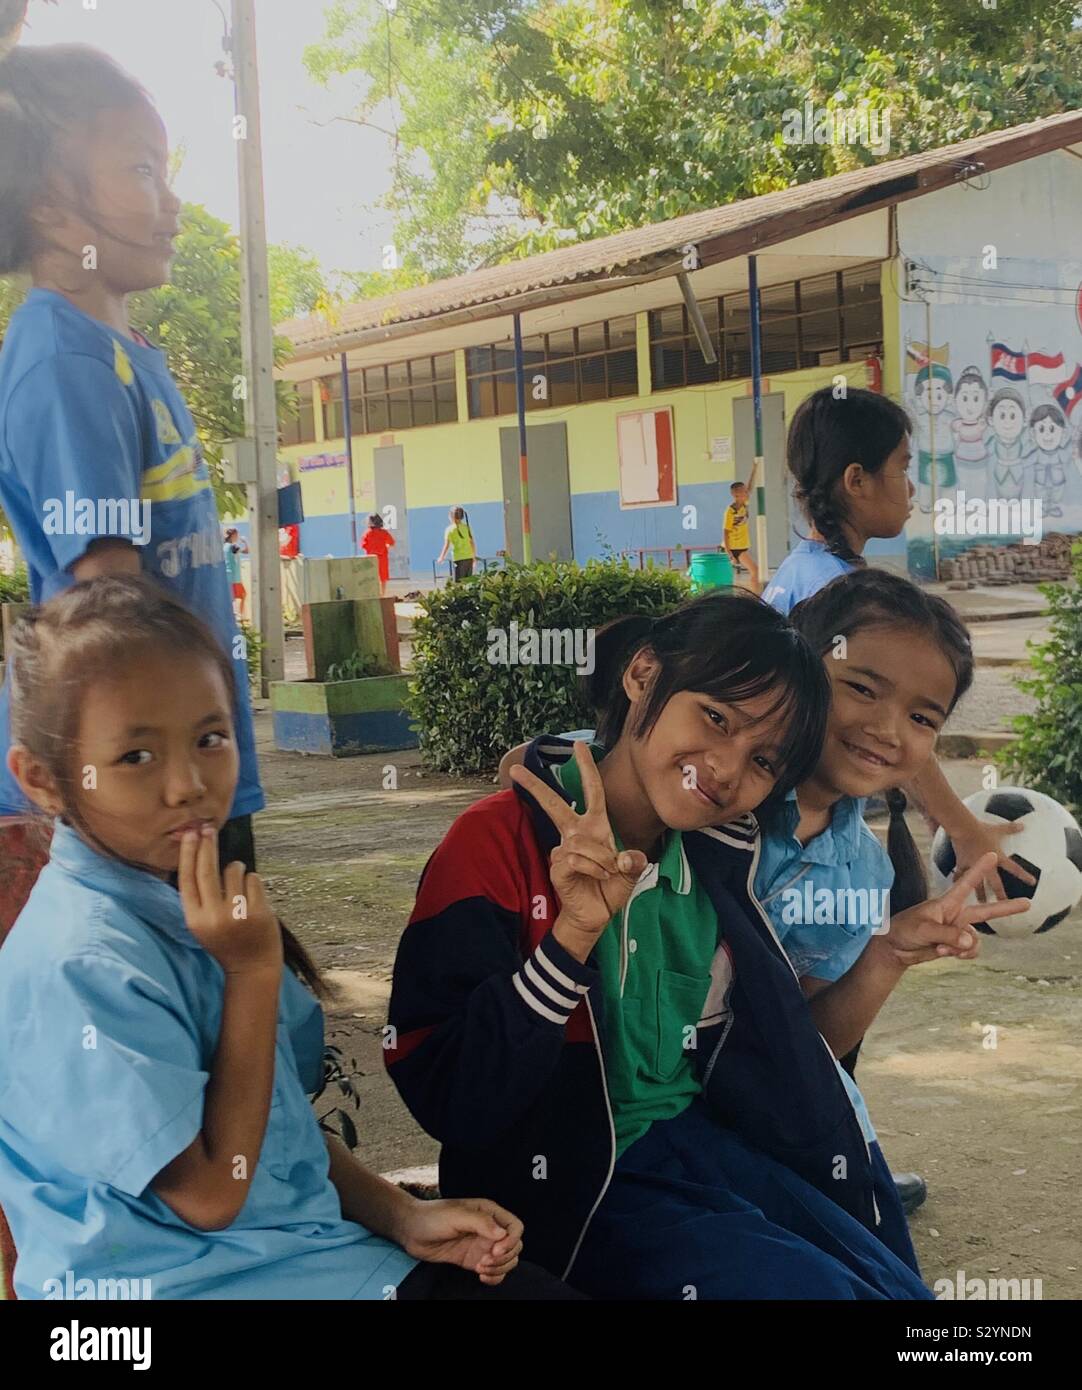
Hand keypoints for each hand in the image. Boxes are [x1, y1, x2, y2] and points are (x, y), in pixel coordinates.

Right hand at [178, 825, 282, 975]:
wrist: (252, 966)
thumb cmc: (227, 939)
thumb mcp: (203, 923)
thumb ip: (200, 896)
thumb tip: (199, 854)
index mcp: (195, 919)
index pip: (187, 879)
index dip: (188, 854)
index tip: (190, 834)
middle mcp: (213, 917)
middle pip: (207, 870)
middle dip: (207, 845)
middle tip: (207, 829)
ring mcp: (236, 914)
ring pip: (234, 870)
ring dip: (237, 869)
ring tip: (239, 886)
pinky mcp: (258, 912)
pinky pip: (254, 878)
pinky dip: (253, 881)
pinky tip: (253, 897)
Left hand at [396, 1197, 523, 1285]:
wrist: (412, 1230)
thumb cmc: (432, 1216)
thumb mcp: (456, 1215)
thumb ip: (481, 1222)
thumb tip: (503, 1234)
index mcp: (489, 1212)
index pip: (515, 1227)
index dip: (511, 1241)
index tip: (495, 1250)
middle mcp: (489, 1229)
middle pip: (515, 1246)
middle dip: (504, 1258)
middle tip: (484, 1262)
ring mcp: (482, 1246)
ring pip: (507, 1261)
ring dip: (499, 1269)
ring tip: (480, 1269)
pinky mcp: (474, 1260)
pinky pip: (494, 1272)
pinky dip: (494, 1277)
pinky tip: (482, 1276)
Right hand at [509, 741, 646, 947]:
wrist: (595, 915)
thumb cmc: (610, 888)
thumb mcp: (631, 874)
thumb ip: (633, 863)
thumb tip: (626, 857)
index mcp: (595, 826)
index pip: (591, 792)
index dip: (586, 768)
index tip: (578, 745)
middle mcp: (576, 833)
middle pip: (555, 804)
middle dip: (536, 786)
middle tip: (515, 769)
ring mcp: (563, 849)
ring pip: (580, 842)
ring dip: (601, 859)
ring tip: (607, 873)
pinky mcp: (556, 866)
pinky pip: (574, 859)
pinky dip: (592, 868)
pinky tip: (596, 878)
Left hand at [883, 853, 1027, 966]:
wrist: (895, 948)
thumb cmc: (904, 930)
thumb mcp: (923, 929)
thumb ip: (947, 934)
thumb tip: (971, 940)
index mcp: (947, 903)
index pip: (966, 883)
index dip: (979, 869)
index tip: (992, 853)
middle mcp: (956, 915)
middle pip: (986, 911)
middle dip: (1007, 908)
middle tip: (1028, 903)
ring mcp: (957, 930)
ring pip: (976, 940)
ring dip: (963, 947)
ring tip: (941, 948)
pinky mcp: (956, 945)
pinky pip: (970, 950)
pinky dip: (962, 954)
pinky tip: (945, 953)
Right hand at [950, 815, 1036, 902]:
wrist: (964, 829)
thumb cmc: (981, 830)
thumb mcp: (998, 829)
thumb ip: (1011, 828)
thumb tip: (1023, 825)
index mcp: (998, 858)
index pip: (1015, 868)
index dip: (1024, 875)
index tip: (1032, 883)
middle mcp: (988, 866)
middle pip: (996, 884)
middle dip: (1000, 895)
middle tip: (1004, 904)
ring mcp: (975, 867)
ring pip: (978, 885)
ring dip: (980, 895)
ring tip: (981, 903)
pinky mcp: (962, 864)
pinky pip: (959, 875)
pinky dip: (956, 880)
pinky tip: (955, 887)